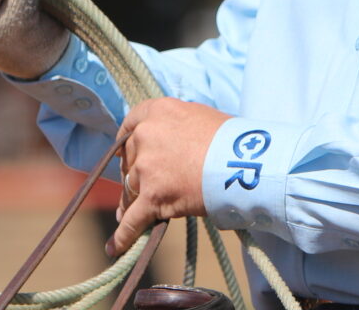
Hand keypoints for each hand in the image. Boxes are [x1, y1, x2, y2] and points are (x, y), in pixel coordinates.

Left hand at [108, 97, 229, 256]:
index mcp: (157, 112)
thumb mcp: (200, 117)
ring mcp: (146, 167)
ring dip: (132, 201)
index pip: (131, 123)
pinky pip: (132, 220)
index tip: (128, 150)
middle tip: (143, 184)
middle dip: (134, 173)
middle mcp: (145, 136)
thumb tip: (174, 142)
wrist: (242, 161)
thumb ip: (177, 127)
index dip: (129, 140)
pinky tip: (116, 247)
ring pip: (130, 189)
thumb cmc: (231, 139)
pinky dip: (124, 235)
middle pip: (129, 159)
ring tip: (130, 214)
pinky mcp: (151, 196)